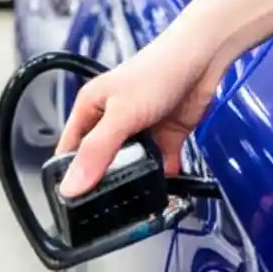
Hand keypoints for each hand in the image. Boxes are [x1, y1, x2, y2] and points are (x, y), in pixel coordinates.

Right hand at [55, 32, 223, 197]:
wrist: (204, 58)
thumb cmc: (157, 70)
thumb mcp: (121, 114)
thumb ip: (98, 151)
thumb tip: (71, 186)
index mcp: (90, 110)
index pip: (69, 151)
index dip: (68, 177)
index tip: (72, 207)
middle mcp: (111, 122)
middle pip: (100, 163)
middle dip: (103, 185)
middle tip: (105, 213)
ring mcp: (139, 131)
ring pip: (130, 167)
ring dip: (134, 183)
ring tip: (135, 207)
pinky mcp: (165, 138)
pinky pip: (158, 166)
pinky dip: (161, 179)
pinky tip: (164, 192)